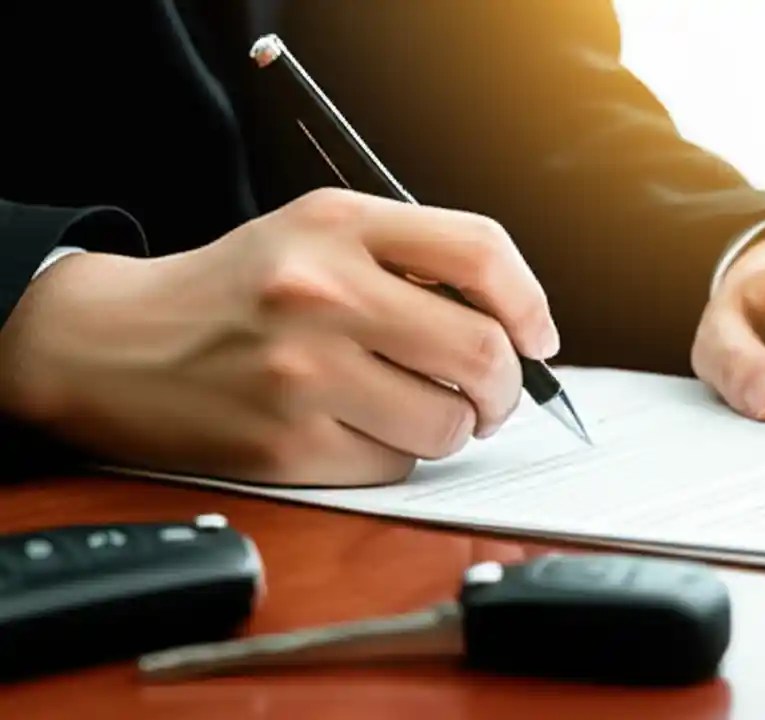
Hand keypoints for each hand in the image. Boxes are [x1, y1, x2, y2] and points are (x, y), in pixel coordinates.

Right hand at [0, 188, 557, 485]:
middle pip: (481, 351)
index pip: (480, 250)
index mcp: (337, 224)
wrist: (113, 345)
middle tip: (492, 396)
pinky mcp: (286, 445)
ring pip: (447, 423)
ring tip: (410, 409)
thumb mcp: (316, 235)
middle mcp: (322, 292)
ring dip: (449, 427)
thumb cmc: (235, 292)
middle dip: (506, 388)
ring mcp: (303, 373)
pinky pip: (394, 466)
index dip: (530, 302)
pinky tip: (353, 431)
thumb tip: (517, 324)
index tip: (538, 338)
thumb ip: (412, 260)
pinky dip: (394, 457)